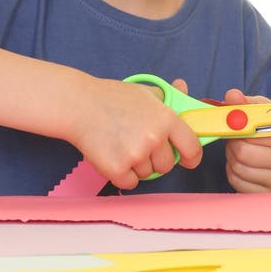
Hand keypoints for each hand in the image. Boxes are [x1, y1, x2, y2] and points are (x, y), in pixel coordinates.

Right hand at [70, 76, 202, 190]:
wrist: (78, 104)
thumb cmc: (111, 97)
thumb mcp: (143, 92)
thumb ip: (167, 96)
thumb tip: (183, 87)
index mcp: (166, 118)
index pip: (192, 147)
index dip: (190, 156)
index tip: (186, 160)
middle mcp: (154, 138)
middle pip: (166, 166)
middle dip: (154, 159)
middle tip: (136, 143)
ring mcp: (136, 155)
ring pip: (146, 174)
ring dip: (135, 166)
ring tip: (119, 144)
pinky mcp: (117, 169)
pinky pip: (129, 183)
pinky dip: (121, 175)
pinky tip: (111, 154)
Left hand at [223, 89, 270, 193]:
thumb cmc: (269, 136)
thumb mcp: (262, 114)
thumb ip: (246, 103)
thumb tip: (232, 96)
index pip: (255, 128)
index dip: (239, 124)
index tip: (236, 122)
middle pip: (242, 150)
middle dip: (233, 143)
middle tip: (236, 138)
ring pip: (237, 166)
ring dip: (231, 157)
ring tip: (240, 151)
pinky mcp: (265, 194)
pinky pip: (236, 180)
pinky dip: (232, 171)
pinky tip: (242, 165)